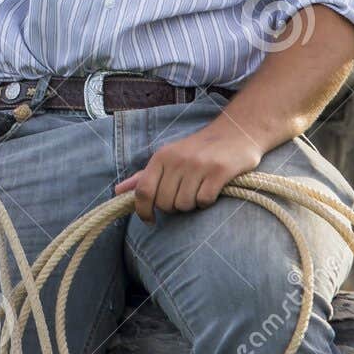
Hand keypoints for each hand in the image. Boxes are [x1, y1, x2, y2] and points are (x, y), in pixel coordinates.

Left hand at [113, 118, 262, 223]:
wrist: (236, 132)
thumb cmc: (197, 150)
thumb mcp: (168, 157)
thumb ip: (143, 177)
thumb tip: (117, 192)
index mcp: (161, 156)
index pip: (143, 191)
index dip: (143, 211)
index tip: (150, 220)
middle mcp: (177, 160)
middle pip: (164, 203)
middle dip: (172, 207)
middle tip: (183, 196)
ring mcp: (198, 165)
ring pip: (184, 205)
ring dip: (191, 205)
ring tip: (198, 190)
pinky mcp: (219, 171)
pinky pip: (204, 200)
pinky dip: (206, 202)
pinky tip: (211, 190)